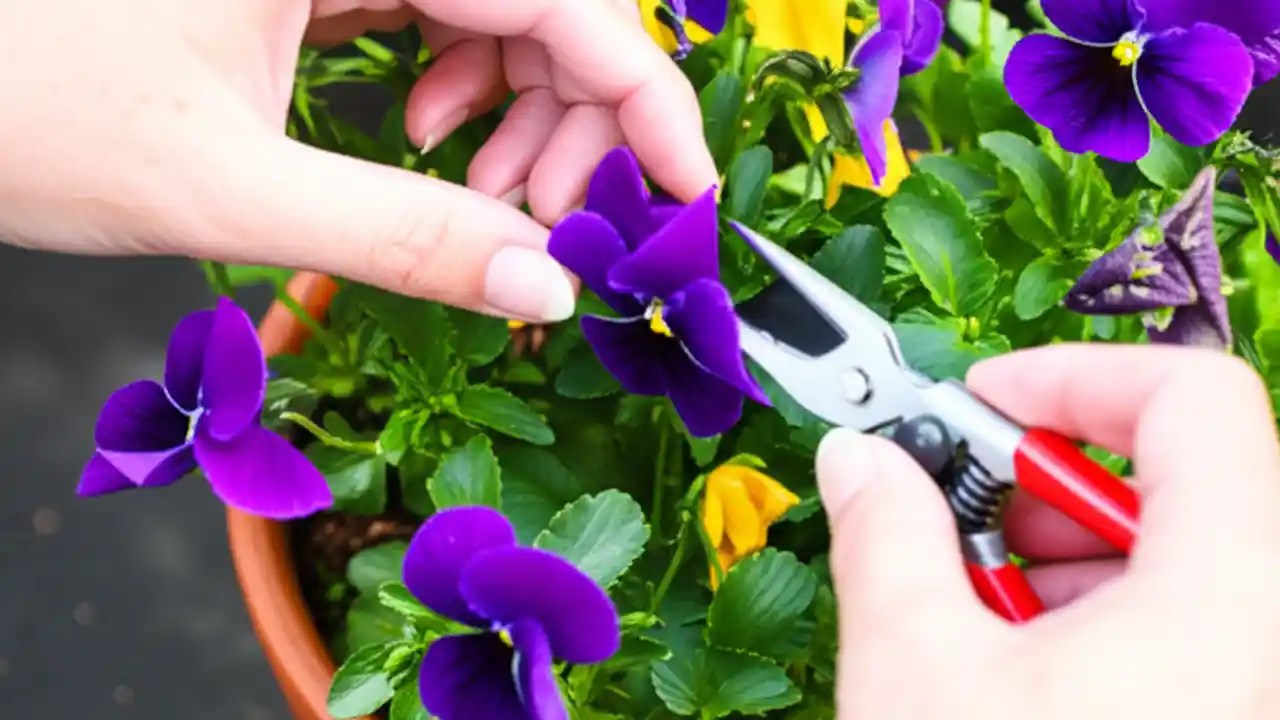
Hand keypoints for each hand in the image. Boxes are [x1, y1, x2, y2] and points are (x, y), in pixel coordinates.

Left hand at [0, 0, 714, 321]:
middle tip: (549, 225)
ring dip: (522, 108)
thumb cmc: (18, 107)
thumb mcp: (222, 186)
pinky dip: (461, 84)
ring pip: (499, 8)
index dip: (646, 98)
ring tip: (481, 191)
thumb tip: (547, 287)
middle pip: (544, 2)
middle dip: (578, 116)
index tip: (686, 193)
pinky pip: (438, 10)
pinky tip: (429, 135)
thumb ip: (402, 237)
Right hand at [817, 344, 1279, 718]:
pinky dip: (1097, 612)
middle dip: (1045, 479)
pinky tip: (1013, 664)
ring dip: (1062, 550)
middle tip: (954, 516)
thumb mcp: (915, 670)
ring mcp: (1257, 672)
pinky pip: (1188, 621)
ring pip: (1184, 552)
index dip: (1073, 377)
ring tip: (973, 607)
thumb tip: (861, 459)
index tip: (980, 405)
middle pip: (1184, 473)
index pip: (1194, 399)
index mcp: (1227, 596)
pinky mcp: (1229, 705)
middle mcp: (1270, 628)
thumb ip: (886, 535)